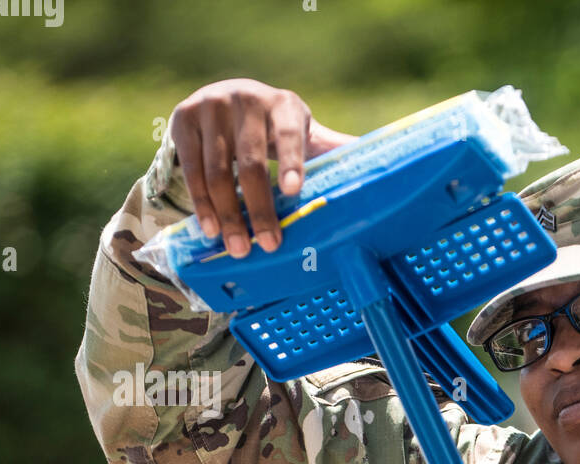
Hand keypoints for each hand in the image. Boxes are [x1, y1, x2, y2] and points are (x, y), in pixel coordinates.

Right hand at [169, 78, 354, 257]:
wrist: (227, 99)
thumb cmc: (277, 128)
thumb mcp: (307, 134)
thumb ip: (337, 151)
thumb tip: (396, 170)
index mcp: (284, 105)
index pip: (291, 136)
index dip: (291, 163)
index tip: (294, 192)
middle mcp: (245, 99)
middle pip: (251, 164)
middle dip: (258, 209)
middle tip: (267, 245)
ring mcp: (210, 106)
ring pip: (218, 171)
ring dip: (226, 214)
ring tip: (237, 247)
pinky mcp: (182, 118)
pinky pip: (190, 169)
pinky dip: (201, 202)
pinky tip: (209, 228)